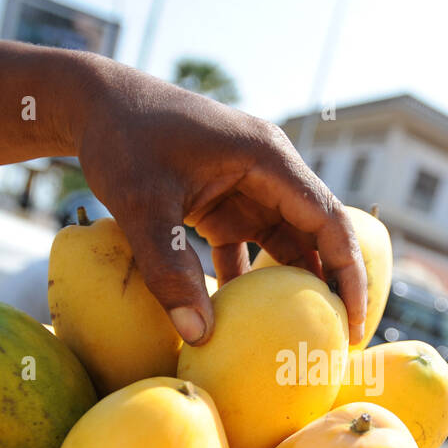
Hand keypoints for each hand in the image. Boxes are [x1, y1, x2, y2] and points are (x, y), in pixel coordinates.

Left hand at [71, 58, 366, 345]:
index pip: (329, 221)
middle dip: (333, 286)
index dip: (349, 274)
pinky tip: (248, 323)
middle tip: (338, 344)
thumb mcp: (141, 204)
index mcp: (267, 158)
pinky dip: (253, 283)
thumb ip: (168, 270)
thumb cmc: (122, 138)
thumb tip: (199, 336)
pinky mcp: (226, 203)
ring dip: (296, 287)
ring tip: (304, 338)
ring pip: (290, 243)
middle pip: (319, 235)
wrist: (93, 104)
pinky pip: (253, 248)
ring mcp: (249, 187)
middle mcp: (269, 171)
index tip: (353, 322)